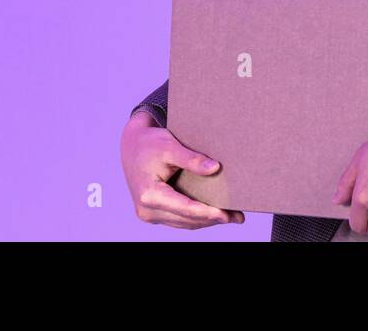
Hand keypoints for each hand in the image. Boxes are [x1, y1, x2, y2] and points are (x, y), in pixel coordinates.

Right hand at [120, 111, 245, 228]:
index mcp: (149, 194)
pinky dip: (196, 218)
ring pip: (183, 223)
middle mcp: (146, 209)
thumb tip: (215, 168)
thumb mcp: (170, 146)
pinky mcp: (153, 213)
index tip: (227, 214)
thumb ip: (191, 159)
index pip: (185, 208)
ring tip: (230, 216)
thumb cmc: (149, 143)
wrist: (131, 145)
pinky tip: (212, 213)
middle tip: (236, 217)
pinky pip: (178, 220)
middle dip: (212, 219)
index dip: (208, 212)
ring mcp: (148, 213)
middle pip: (186, 219)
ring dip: (206, 221)